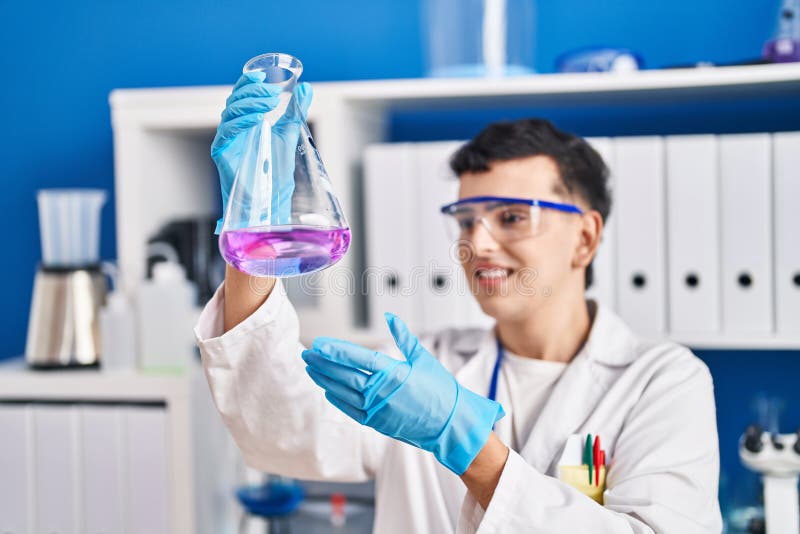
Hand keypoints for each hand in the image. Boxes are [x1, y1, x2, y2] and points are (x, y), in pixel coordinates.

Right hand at [211, 72, 312, 232]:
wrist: (271, 198)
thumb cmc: (275, 170)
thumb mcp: (289, 133)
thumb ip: (295, 111)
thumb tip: (306, 88)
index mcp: (245, 121)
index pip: (242, 95)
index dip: (248, 82)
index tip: (262, 75)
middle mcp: (233, 128)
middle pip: (235, 100)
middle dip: (253, 92)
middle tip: (273, 94)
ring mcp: (226, 140)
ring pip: (230, 112)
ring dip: (250, 104)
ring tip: (270, 104)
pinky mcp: (221, 153)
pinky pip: (226, 132)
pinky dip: (241, 121)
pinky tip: (257, 119)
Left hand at [302, 313, 504, 474]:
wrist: (451, 425)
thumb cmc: (441, 391)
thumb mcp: (424, 359)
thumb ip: (404, 337)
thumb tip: (390, 316)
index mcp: (395, 373)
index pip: (358, 359)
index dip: (337, 351)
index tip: (320, 344)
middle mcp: (383, 392)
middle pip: (345, 375)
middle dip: (323, 364)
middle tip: (307, 353)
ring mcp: (378, 410)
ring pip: (344, 393)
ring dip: (325, 380)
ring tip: (311, 368)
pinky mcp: (378, 423)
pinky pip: (351, 410)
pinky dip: (337, 399)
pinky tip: (327, 389)